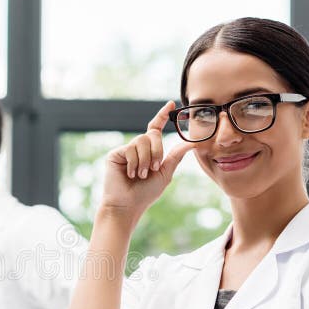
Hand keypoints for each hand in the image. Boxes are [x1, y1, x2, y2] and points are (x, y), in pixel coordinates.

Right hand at [101, 102, 193, 221]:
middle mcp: (137, 148)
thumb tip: (192, 143)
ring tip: (139, 174)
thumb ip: (175, 156)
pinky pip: (130, 149)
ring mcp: (126, 150)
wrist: (127, 204)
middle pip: (152, 135)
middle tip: (152, 170)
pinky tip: (129, 174)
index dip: (162, 116)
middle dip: (156, 152)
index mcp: (149, 151)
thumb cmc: (145, 193)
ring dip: (145, 160)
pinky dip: (133, 163)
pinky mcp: (115, 154)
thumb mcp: (165, 173)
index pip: (155, 129)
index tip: (171, 104)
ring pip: (141, 141)